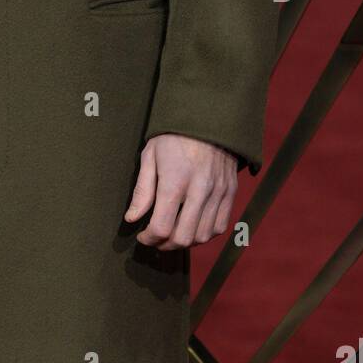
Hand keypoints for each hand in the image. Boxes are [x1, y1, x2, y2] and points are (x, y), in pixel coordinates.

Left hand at [123, 133, 237, 249]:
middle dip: (165, 245)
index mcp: (175, 181)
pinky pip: (220, 226)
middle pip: (183, 237)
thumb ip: (142, 191)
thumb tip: (132, 218)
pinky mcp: (230, 192)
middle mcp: (199, 190)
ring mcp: (218, 193)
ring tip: (173, 233)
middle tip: (156, 239)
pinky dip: (205, 234)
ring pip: (203, 236)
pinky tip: (193, 227)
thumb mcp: (150, 155)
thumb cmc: (173, 136)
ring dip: (185, 242)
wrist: (207, 117)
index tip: (142, 235)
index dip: (148, 238)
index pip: (161, 227)